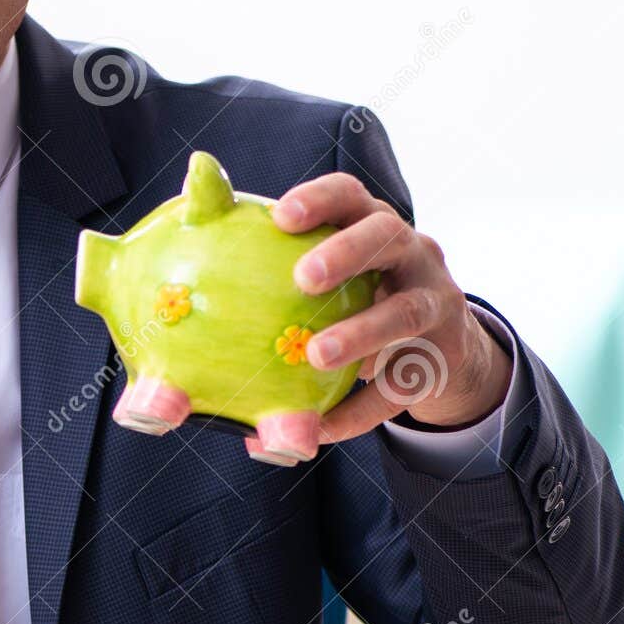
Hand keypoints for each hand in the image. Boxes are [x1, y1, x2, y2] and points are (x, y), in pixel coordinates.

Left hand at [269, 174, 511, 444]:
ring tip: (316, 355)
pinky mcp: (445, 354)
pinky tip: (322, 428)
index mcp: (370, 223)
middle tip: (304, 279)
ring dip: (362, 332)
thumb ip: (265, 260)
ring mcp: (436, 300)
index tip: (281, 216)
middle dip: (348, 253)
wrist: (439, 349)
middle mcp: (412, 252)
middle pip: (388, 236)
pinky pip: (403, 386)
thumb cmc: (354, 298)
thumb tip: (177, 250)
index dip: (319, 199)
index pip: (349, 194)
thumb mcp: (325, 273)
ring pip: (407, 311)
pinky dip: (362, 409)